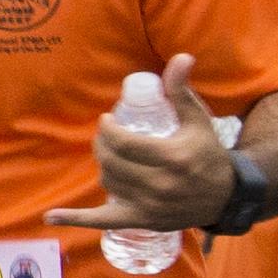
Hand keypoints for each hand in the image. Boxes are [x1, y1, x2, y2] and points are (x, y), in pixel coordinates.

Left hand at [47, 52, 231, 233]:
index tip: (109, 121)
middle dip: (102, 144)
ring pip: (108, 182)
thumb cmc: (209, 154)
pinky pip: (104, 221)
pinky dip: (76, 220)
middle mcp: (160, 185)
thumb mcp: (198, 121)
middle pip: (112, 162)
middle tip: (106, 136)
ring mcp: (150, 206)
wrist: (226, 197)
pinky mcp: (143, 221)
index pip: (124, 143)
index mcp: (172, 158)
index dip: (108, 130)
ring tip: (111, 156)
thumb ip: (182, 91)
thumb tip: (181, 56)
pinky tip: (51, 216)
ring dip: (104, 165)